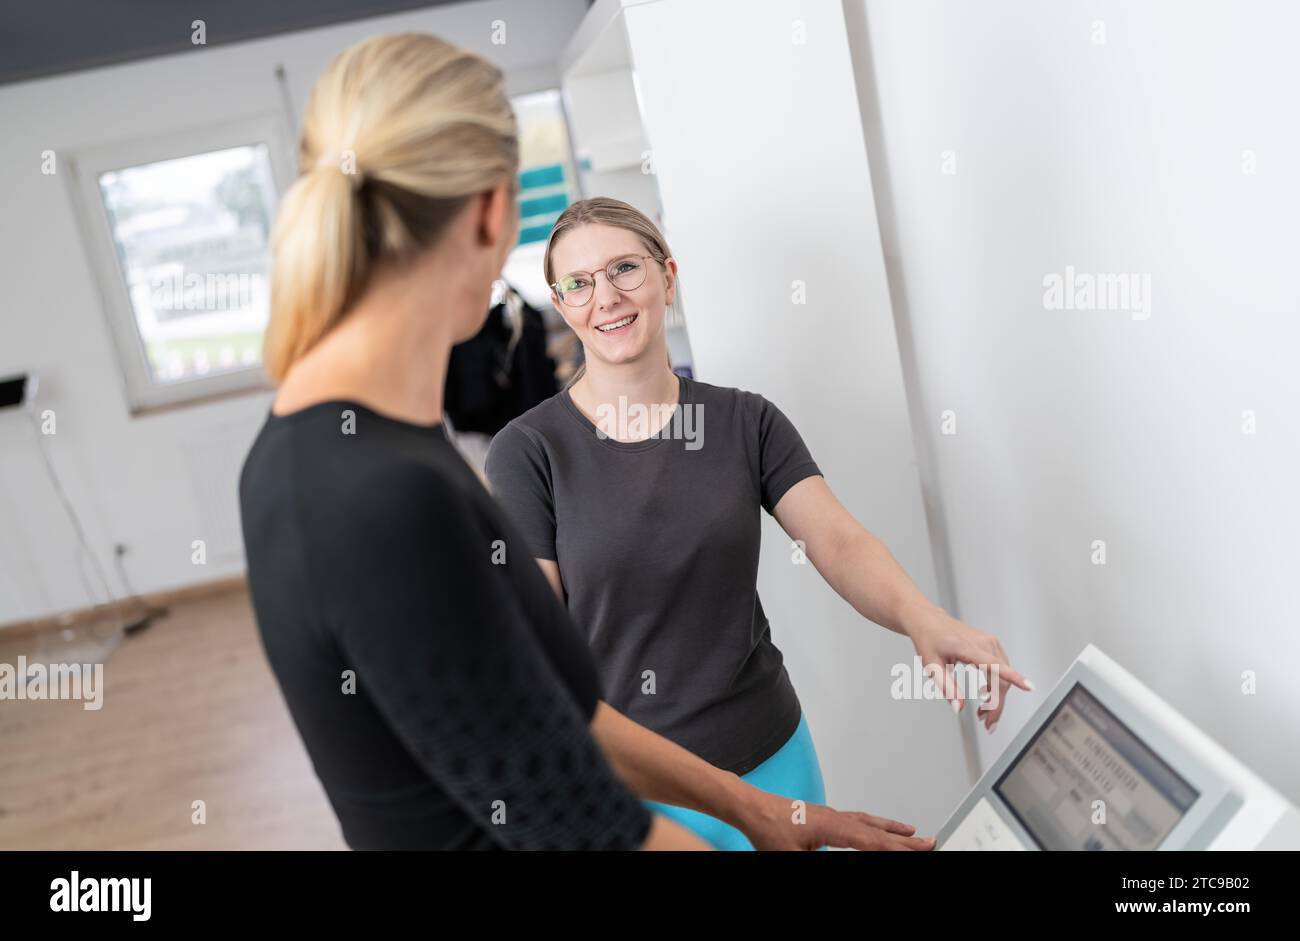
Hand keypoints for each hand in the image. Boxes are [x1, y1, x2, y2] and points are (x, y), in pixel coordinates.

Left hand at [741, 790, 934, 850]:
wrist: (752, 808)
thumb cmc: (768, 829)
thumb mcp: (793, 857)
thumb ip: (816, 864)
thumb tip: (834, 860)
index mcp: (832, 827)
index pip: (871, 841)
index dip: (897, 848)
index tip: (920, 851)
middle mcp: (836, 818)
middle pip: (877, 830)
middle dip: (904, 840)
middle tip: (930, 844)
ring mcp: (832, 815)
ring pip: (869, 822)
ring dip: (892, 830)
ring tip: (913, 834)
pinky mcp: (825, 817)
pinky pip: (858, 819)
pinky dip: (874, 824)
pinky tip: (877, 828)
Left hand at [902, 601, 1033, 730]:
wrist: (929, 621)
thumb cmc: (929, 639)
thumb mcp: (932, 666)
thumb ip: (947, 688)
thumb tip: (958, 707)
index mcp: (968, 647)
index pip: (994, 665)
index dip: (1013, 678)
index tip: (1028, 687)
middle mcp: (984, 643)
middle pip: (1000, 678)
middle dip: (997, 705)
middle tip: (988, 723)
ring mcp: (990, 642)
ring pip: (1002, 676)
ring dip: (996, 697)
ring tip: (982, 712)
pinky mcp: (991, 645)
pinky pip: (1000, 669)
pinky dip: (995, 685)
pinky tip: (985, 694)